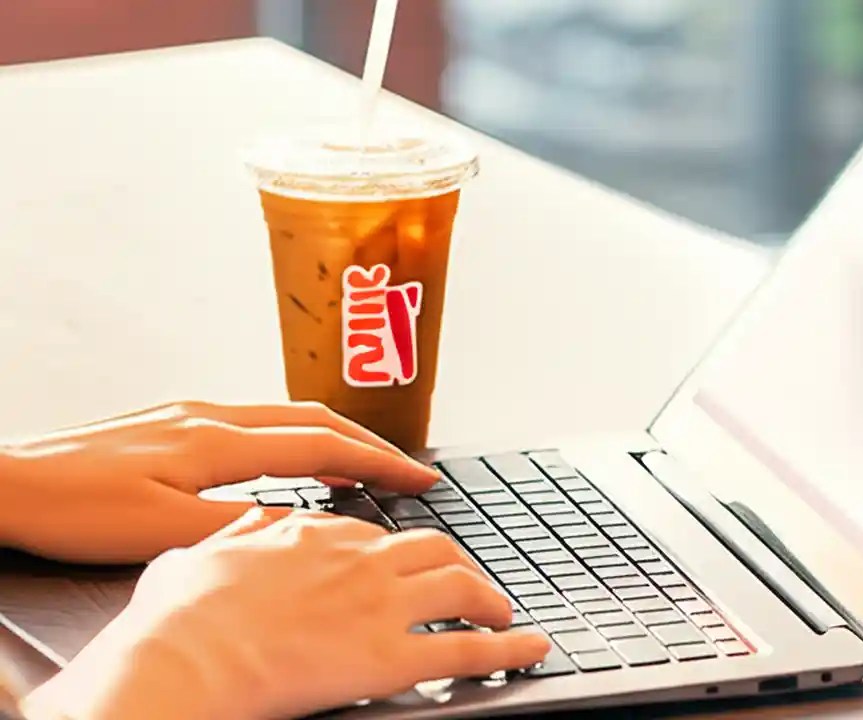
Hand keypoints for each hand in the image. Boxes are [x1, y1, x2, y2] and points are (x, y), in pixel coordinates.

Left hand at [0, 400, 438, 563]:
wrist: (5, 481)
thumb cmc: (74, 507)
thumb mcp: (163, 533)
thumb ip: (239, 526)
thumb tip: (299, 524)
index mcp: (218, 441)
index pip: (322, 447)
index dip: (379, 462)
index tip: (420, 477)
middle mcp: (211, 416)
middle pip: (313, 419)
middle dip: (369, 442)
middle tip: (408, 468)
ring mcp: (189, 413)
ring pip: (284, 417)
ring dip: (333, 438)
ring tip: (361, 467)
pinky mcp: (169, 422)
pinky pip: (253, 423)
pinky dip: (292, 439)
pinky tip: (288, 461)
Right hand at [21, 510, 551, 719]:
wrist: (181, 659)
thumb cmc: (177, 619)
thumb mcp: (197, 555)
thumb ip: (235, 538)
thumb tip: (248, 526)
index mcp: (314, 534)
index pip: (375, 534)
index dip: (397, 552)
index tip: (403, 563)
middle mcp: (359, 559)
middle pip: (433, 550)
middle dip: (458, 564)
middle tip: (468, 581)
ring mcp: (381, 605)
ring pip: (462, 587)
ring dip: (490, 598)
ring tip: (503, 612)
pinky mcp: (391, 656)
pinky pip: (467, 650)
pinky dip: (509, 647)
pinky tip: (530, 648)